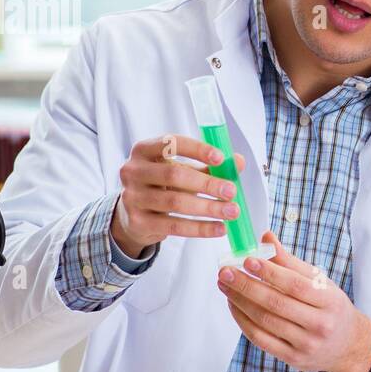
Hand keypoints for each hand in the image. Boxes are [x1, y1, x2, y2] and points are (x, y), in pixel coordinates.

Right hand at [111, 134, 245, 257]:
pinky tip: (219, 228)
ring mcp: (132, 197)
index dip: (197, 150)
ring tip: (231, 211)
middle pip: (174, 175)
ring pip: (175, 202)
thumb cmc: (163, 185)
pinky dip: (200, 228)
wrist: (134, 215)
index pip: (171, 143)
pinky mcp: (138, 222)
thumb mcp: (182, 170)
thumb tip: (238, 162)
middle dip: (207, 183)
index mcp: (144, 150)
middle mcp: (133, 171)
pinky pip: (174, 226)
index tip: (221, 159)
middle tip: (232, 191)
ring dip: (208, 207)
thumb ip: (208, 165)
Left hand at [216, 231, 370, 371]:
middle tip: (225, 272)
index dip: (270, 272)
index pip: (295, 285)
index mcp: (330, 301)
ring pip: (265, 321)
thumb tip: (266, 238)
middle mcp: (320, 324)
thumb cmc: (330, 307)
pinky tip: (234, 306)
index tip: (247, 260)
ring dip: (240, 302)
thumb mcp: (320, 282)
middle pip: (276, 304)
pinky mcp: (292, 358)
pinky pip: (261, 339)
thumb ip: (291, 262)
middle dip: (246, 286)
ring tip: (225, 286)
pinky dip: (243, 321)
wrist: (348, 345)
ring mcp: (306, 344)